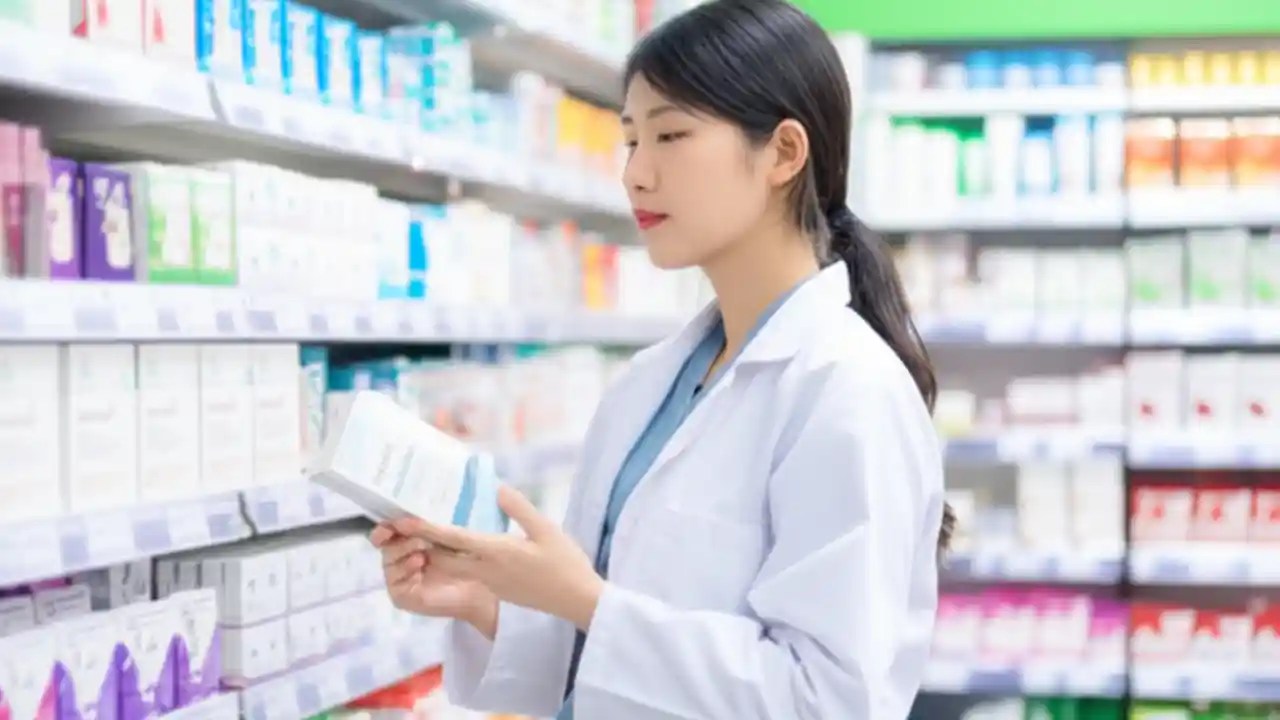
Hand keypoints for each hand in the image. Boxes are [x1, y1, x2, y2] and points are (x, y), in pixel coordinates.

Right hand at [370, 524, 498, 637]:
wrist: (493, 584)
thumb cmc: (478, 557)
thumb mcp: (453, 536)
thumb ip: (426, 529)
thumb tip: (398, 520)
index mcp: (419, 542)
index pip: (391, 534)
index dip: (385, 529)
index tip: (387, 526)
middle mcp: (410, 560)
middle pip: (387, 549)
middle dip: (396, 542)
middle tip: (418, 541)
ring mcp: (408, 581)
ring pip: (388, 566)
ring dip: (401, 555)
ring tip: (422, 556)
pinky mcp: (409, 599)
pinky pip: (395, 588)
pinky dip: (402, 574)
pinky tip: (418, 568)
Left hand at [388, 485, 603, 630]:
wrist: (576, 601)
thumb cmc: (565, 564)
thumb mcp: (546, 530)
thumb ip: (520, 508)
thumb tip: (498, 488)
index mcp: (497, 553)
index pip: (453, 539)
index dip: (426, 529)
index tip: (403, 520)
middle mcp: (487, 570)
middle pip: (444, 556)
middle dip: (423, 541)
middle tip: (404, 524)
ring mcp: (491, 581)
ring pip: (454, 565)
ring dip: (436, 550)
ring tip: (422, 531)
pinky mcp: (497, 588)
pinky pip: (467, 571)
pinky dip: (454, 558)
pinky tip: (455, 546)